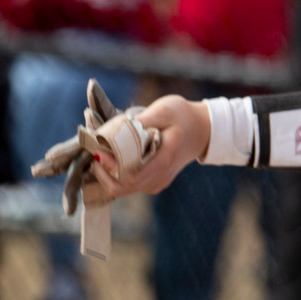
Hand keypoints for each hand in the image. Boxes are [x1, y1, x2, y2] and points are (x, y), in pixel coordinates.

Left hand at [89, 95, 208, 197]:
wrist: (205, 129)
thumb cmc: (184, 117)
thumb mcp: (164, 110)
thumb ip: (139, 122)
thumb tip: (110, 132)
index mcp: (165, 160)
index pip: (131, 177)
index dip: (109, 168)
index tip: (97, 151)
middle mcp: (160, 177)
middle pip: (121, 188)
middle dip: (102, 173)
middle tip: (95, 153)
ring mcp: (157, 182)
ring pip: (122, 189)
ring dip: (107, 174)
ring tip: (102, 153)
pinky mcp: (153, 183)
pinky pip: (128, 186)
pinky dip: (115, 175)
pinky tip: (113, 158)